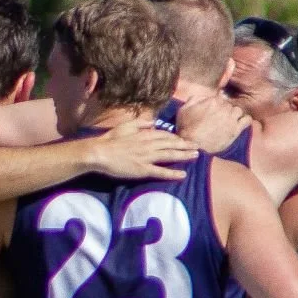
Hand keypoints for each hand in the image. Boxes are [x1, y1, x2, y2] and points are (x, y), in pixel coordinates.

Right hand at [83, 116, 197, 181]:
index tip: (184, 139)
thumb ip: (140, 123)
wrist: (99, 152)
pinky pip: (160, 171)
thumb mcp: (125, 126)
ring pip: (169, 155)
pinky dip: (172, 173)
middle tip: (198, 147)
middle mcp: (148, 145)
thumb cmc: (109, 139)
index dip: (175, 137)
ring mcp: (146, 157)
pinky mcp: (142, 169)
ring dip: (184, 156)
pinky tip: (183, 175)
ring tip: (196, 156)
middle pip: (171, 144)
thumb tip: (152, 123)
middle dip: (186, 145)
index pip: (164, 135)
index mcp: (144, 134)